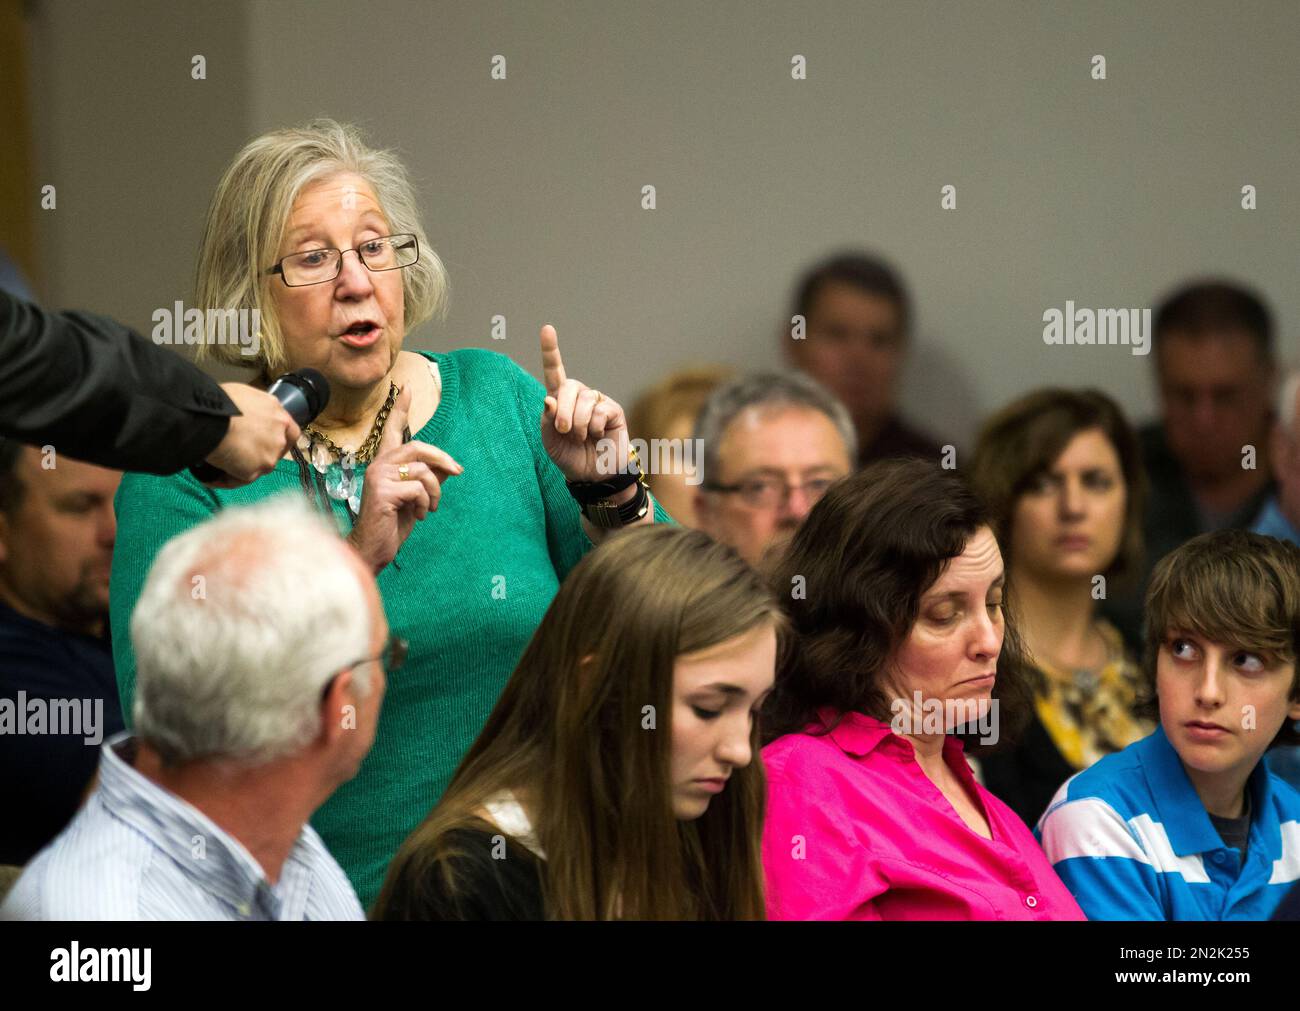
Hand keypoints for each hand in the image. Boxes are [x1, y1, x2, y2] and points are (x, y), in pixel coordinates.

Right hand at [201, 382, 300, 486]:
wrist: (209, 418)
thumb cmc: (219, 402)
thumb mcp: (243, 395)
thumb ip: (253, 410)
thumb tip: (245, 416)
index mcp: (277, 414)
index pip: (289, 431)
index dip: (278, 438)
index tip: (265, 441)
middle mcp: (279, 435)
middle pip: (275, 451)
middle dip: (259, 455)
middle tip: (237, 455)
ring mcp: (269, 455)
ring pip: (259, 467)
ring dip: (241, 467)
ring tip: (218, 465)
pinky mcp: (255, 471)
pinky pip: (240, 479)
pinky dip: (226, 479)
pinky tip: (210, 477)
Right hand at [346, 384, 462, 573]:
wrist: (374, 550)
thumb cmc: (393, 524)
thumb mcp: (417, 499)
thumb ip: (430, 480)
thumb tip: (451, 467)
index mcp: (385, 464)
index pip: (391, 430)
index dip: (400, 410)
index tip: (406, 388)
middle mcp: (378, 465)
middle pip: (418, 447)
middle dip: (443, 459)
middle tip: (458, 471)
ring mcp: (378, 476)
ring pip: (423, 470)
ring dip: (435, 492)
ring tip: (429, 508)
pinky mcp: (382, 491)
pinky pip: (419, 488)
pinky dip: (425, 504)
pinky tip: (418, 516)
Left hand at [539, 324, 628, 481]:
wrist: (592, 475)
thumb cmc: (569, 456)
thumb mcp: (550, 440)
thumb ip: (547, 419)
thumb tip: (549, 399)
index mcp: (560, 400)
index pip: (554, 372)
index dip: (551, 351)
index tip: (547, 329)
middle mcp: (579, 396)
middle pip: (568, 386)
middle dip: (563, 410)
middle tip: (563, 431)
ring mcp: (597, 401)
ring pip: (584, 400)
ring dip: (578, 423)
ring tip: (580, 437)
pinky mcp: (613, 411)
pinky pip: (599, 411)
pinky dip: (594, 427)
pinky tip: (597, 436)